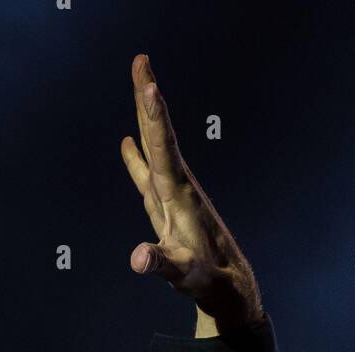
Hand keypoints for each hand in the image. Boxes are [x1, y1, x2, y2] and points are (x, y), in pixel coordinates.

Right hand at [121, 54, 264, 336]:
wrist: (228, 289)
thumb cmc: (208, 281)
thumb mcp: (183, 274)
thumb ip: (161, 264)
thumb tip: (138, 259)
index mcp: (181, 195)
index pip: (164, 149)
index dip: (154, 117)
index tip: (149, 84)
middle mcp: (178, 187)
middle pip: (159, 134)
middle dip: (148, 98)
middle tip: (141, 59)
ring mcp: (172, 196)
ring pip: (154, 147)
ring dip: (145, 116)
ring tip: (139, 83)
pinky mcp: (167, 208)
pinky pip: (148, 172)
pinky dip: (137, 155)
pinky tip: (127, 142)